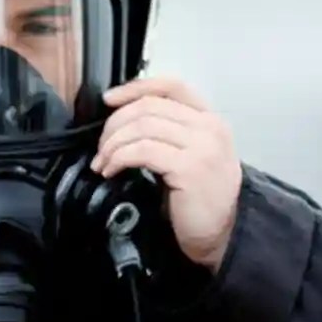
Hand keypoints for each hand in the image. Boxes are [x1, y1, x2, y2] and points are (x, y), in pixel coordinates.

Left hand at [90, 77, 241, 272]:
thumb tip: (124, 118)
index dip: (136, 88)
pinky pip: (142, 151)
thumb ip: (170, 132)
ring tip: (103, 162)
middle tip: (101, 146)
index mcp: (210, 120)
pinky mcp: (189, 168)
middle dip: (115, 124)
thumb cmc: (199, 199)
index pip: (171, 86)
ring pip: (142, 127)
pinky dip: (119, 158)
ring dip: (113, 144)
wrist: (220, 235)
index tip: (109, 99)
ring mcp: (203, 147)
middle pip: (149, 107)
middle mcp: (210, 128)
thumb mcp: (191, 155)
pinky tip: (111, 170)